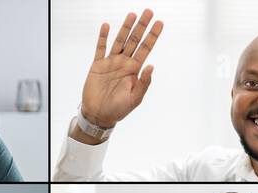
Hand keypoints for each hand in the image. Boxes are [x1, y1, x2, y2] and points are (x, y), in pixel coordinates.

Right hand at [80, 9, 163, 128]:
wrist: (99, 114)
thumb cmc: (119, 109)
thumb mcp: (135, 99)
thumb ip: (144, 83)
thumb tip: (152, 66)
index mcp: (134, 70)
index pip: (146, 49)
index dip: (152, 36)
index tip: (159, 24)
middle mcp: (124, 63)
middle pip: (134, 40)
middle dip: (142, 26)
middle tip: (149, 12)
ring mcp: (111, 62)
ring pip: (119, 40)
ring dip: (125, 28)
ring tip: (132, 15)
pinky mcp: (97, 65)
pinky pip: (100, 48)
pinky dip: (103, 37)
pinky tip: (107, 26)